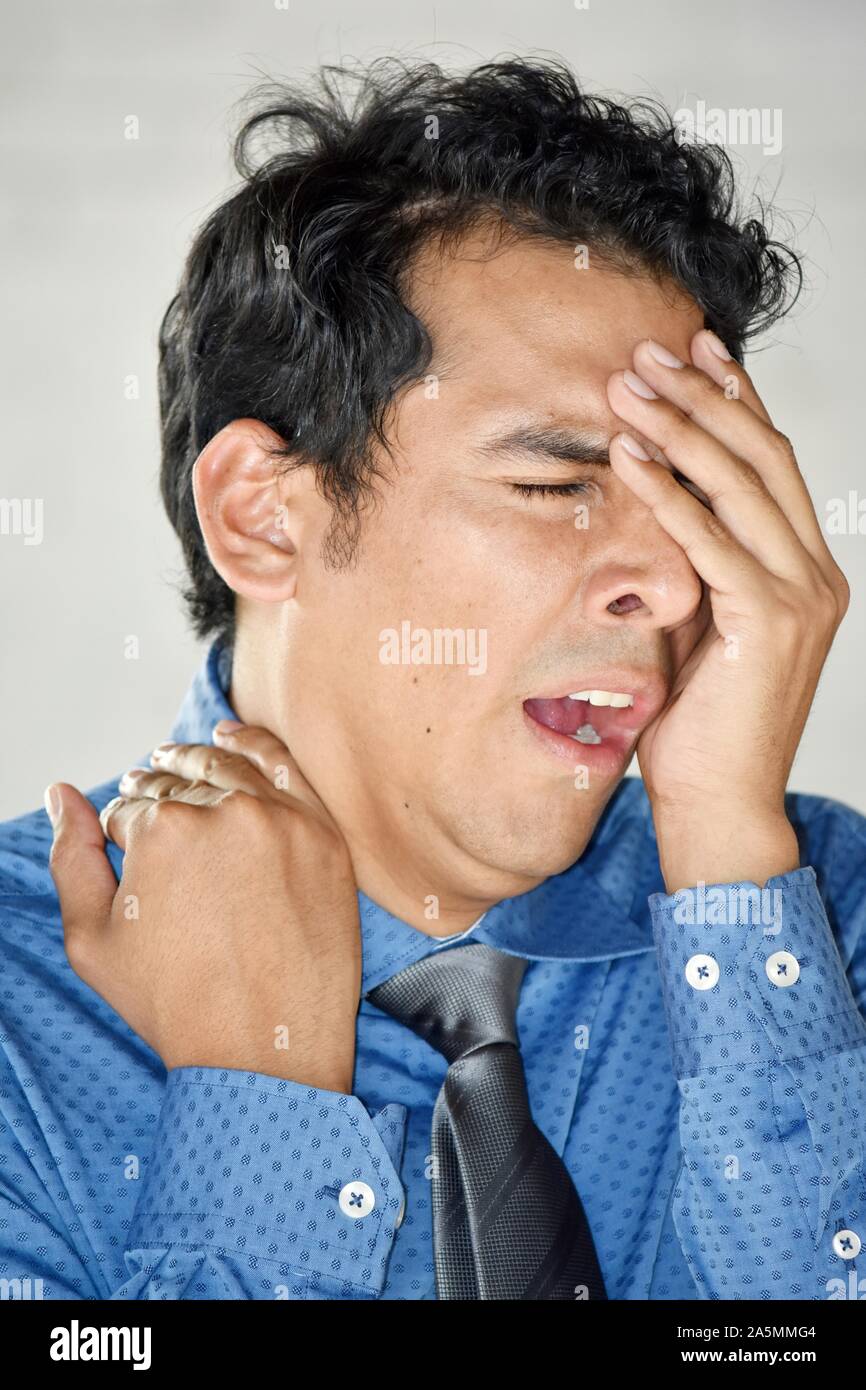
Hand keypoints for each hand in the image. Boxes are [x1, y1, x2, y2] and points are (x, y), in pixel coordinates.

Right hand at [45, 721, 360, 1091]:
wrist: (265, 1052)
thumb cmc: (175, 1004)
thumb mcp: (93, 940)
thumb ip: (71, 857)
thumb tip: (62, 793)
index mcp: (161, 832)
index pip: (129, 808)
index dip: (121, 830)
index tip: (127, 849)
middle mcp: (224, 812)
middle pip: (176, 783)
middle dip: (155, 794)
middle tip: (149, 804)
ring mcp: (281, 819)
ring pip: (226, 767)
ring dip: (196, 763)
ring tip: (178, 764)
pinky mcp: (323, 833)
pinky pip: (287, 768)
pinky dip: (255, 746)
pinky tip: (231, 737)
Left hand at [606, 330, 848, 891]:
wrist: (719, 806)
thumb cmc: (701, 727)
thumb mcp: (704, 628)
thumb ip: (699, 567)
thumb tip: (660, 502)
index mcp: (808, 572)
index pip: (774, 464)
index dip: (736, 399)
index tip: (695, 351)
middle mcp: (817, 575)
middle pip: (763, 457)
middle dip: (703, 396)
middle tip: (647, 354)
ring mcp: (801, 596)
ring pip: (740, 485)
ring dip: (679, 429)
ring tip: (626, 389)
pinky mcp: (770, 621)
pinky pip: (711, 540)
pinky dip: (667, 493)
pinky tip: (628, 456)